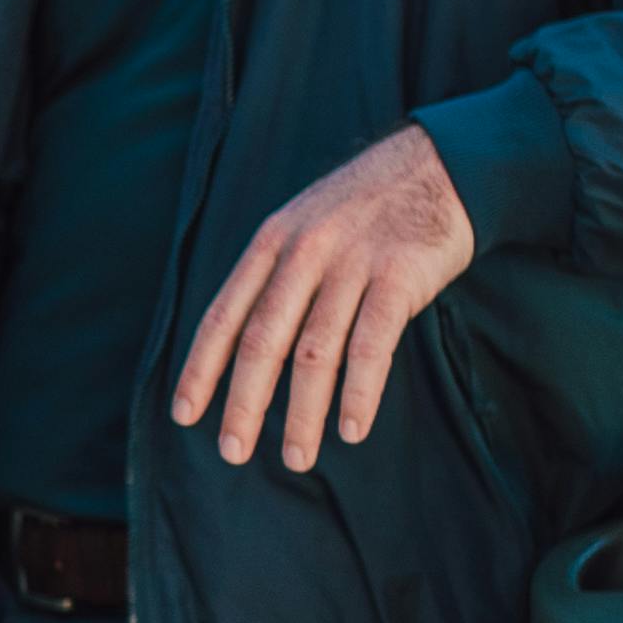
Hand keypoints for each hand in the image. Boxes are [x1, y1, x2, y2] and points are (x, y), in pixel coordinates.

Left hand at [171, 119, 476, 469]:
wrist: (438, 165)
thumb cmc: (365, 210)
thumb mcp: (305, 226)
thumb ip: (275, 279)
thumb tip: (242, 351)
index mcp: (272, 242)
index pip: (224, 315)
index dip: (201, 368)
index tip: (184, 415)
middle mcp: (304, 251)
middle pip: (262, 339)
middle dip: (244, 402)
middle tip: (231, 452)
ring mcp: (352, 262)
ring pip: (315, 351)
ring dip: (303, 412)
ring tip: (298, 457)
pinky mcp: (399, 275)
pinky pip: (372, 345)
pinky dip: (359, 393)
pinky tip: (352, 429)